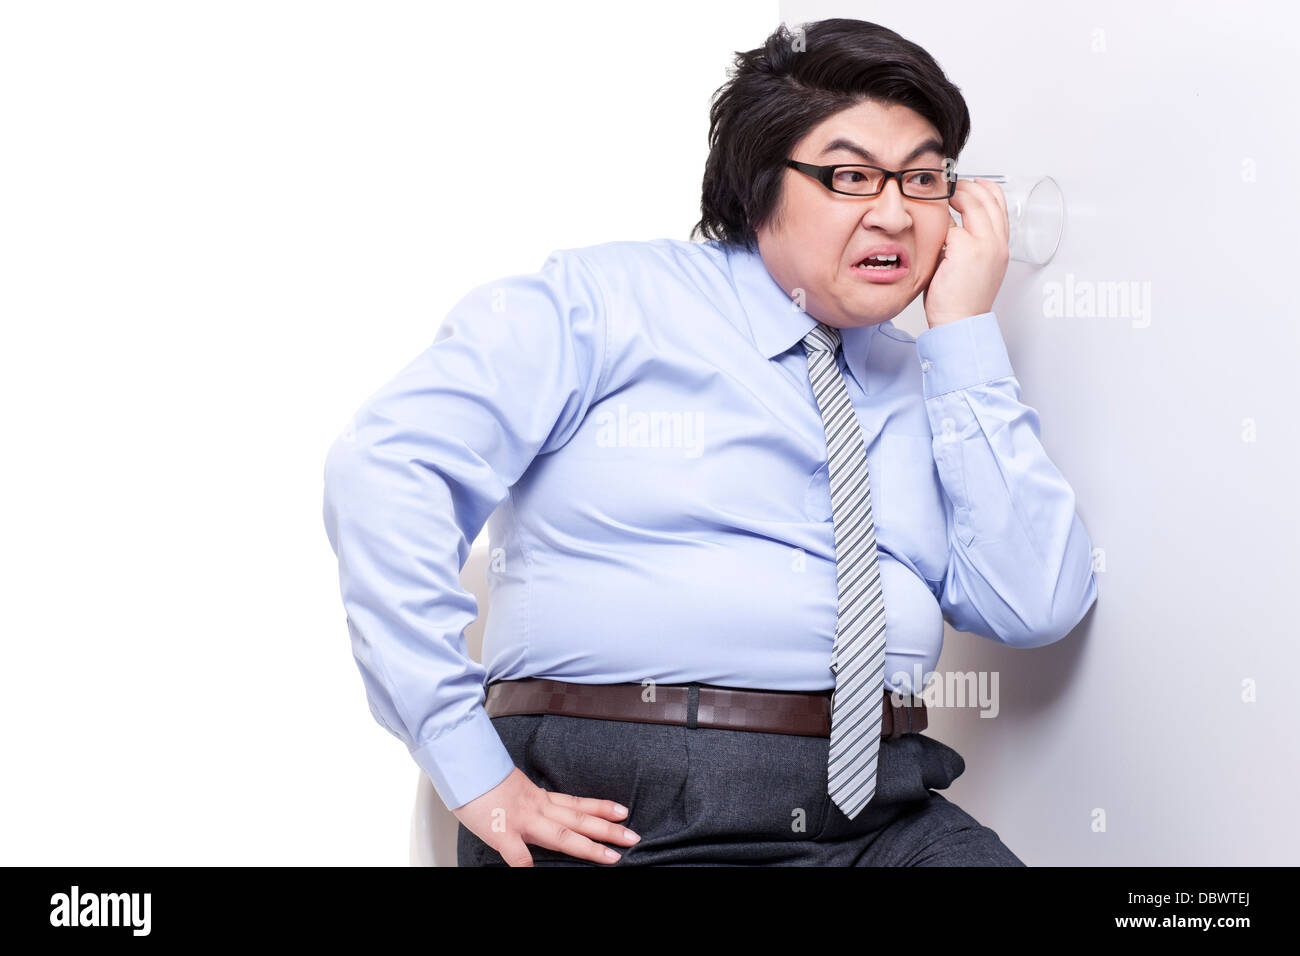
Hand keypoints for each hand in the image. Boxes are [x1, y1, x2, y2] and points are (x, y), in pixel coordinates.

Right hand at [452, 767, 641, 865]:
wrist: (462, 761)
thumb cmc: (480, 776)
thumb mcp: (510, 787)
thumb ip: (527, 800)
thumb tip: (541, 809)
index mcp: (537, 797)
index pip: (576, 803)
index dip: (601, 808)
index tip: (623, 812)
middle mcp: (535, 808)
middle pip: (578, 820)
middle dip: (607, 830)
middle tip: (632, 837)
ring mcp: (520, 820)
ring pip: (561, 835)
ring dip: (588, 847)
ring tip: (611, 857)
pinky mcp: (500, 832)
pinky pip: (516, 853)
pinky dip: (526, 865)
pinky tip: (533, 875)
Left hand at [922, 178, 1009, 327]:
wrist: (960, 322)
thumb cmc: (961, 299)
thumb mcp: (971, 266)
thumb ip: (966, 243)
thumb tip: (949, 224)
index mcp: (1000, 247)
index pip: (1000, 206)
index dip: (986, 190)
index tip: (973, 183)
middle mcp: (997, 244)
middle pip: (988, 200)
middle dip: (969, 187)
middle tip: (953, 185)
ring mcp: (984, 245)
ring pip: (973, 205)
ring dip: (957, 196)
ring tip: (945, 195)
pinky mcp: (966, 250)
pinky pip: (952, 226)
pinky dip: (942, 224)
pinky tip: (934, 225)